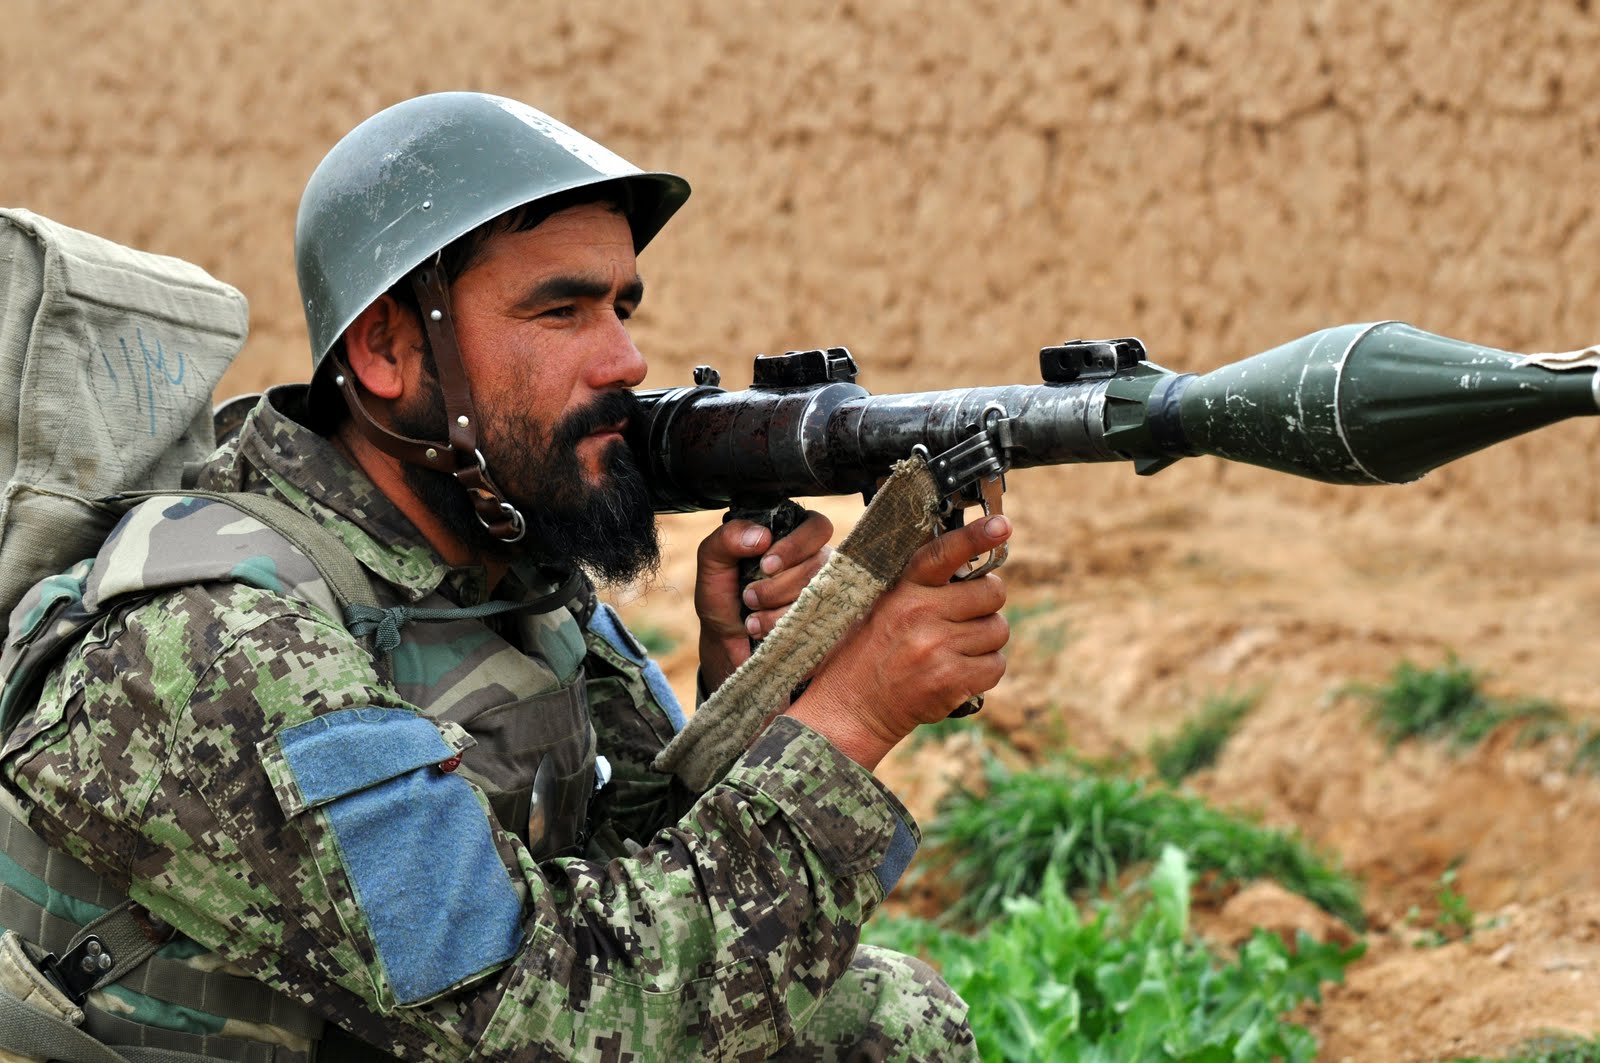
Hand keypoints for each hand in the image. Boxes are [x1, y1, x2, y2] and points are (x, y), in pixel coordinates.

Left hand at [695, 510, 833, 691]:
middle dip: (780, 585)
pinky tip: (761, 631)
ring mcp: (825, 593)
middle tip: (749, 596)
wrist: (725, 642)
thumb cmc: (724, 595)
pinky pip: (819, 622)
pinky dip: (785, 628)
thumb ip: (728, 538)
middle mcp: (815, 562)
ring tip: (751, 618)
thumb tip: (763, 536)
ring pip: (819, 595)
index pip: (817, 527)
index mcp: (793, 537)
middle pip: (819, 565)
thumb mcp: (713, 562)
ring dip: (779, 609)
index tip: (766, 565)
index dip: (796, 545)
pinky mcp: (826, 622)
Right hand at [787, 515, 1011, 769]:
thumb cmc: (863, 653)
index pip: (944, 552)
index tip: (1002, 526)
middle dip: (986, 604)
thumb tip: (964, 558)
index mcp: (902, 589)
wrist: (848, 708)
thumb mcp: (877, 605)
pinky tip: (957, 672)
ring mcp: (937, 647)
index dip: (977, 536)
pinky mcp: (951, 680)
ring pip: (997, 630)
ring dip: (985, 640)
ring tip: (954, 648)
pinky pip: (995, 665)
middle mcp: (920, 613)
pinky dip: (983, 670)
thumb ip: (916, 583)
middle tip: (964, 616)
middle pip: (991, 592)